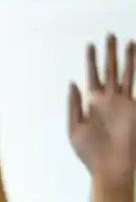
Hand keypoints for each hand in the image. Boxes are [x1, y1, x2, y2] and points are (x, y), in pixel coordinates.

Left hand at [69, 35, 135, 184]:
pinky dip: (134, 72)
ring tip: (127, 41)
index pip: (92, 76)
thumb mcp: (74, 128)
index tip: (90, 45)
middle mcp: (107, 100)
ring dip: (126, 58)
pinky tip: (135, 59)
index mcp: (91, 103)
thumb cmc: (90, 153)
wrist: (110, 166)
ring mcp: (122, 102)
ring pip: (125, 74)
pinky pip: (134, 85)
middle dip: (109, 54)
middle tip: (109, 35)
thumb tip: (73, 83)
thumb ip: (73, 105)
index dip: (91, 61)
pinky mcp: (133, 107)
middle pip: (109, 70)